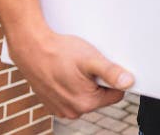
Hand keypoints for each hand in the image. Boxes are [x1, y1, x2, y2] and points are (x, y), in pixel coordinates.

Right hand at [9, 31, 133, 118]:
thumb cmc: (60, 52)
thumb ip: (111, 72)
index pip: (116, 94)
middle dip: (97, 81)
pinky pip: (70, 96)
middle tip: (86, 66)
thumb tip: (129, 82)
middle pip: (100, 96)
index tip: (103, 67)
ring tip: (73, 68)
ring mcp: (60, 109)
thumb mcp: (90, 59)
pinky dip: (70, 86)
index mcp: (86, 103)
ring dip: (84, 83)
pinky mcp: (51, 104)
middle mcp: (73, 111)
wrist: (31, 48)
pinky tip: (64, 73)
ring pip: (85, 96)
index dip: (113, 79)